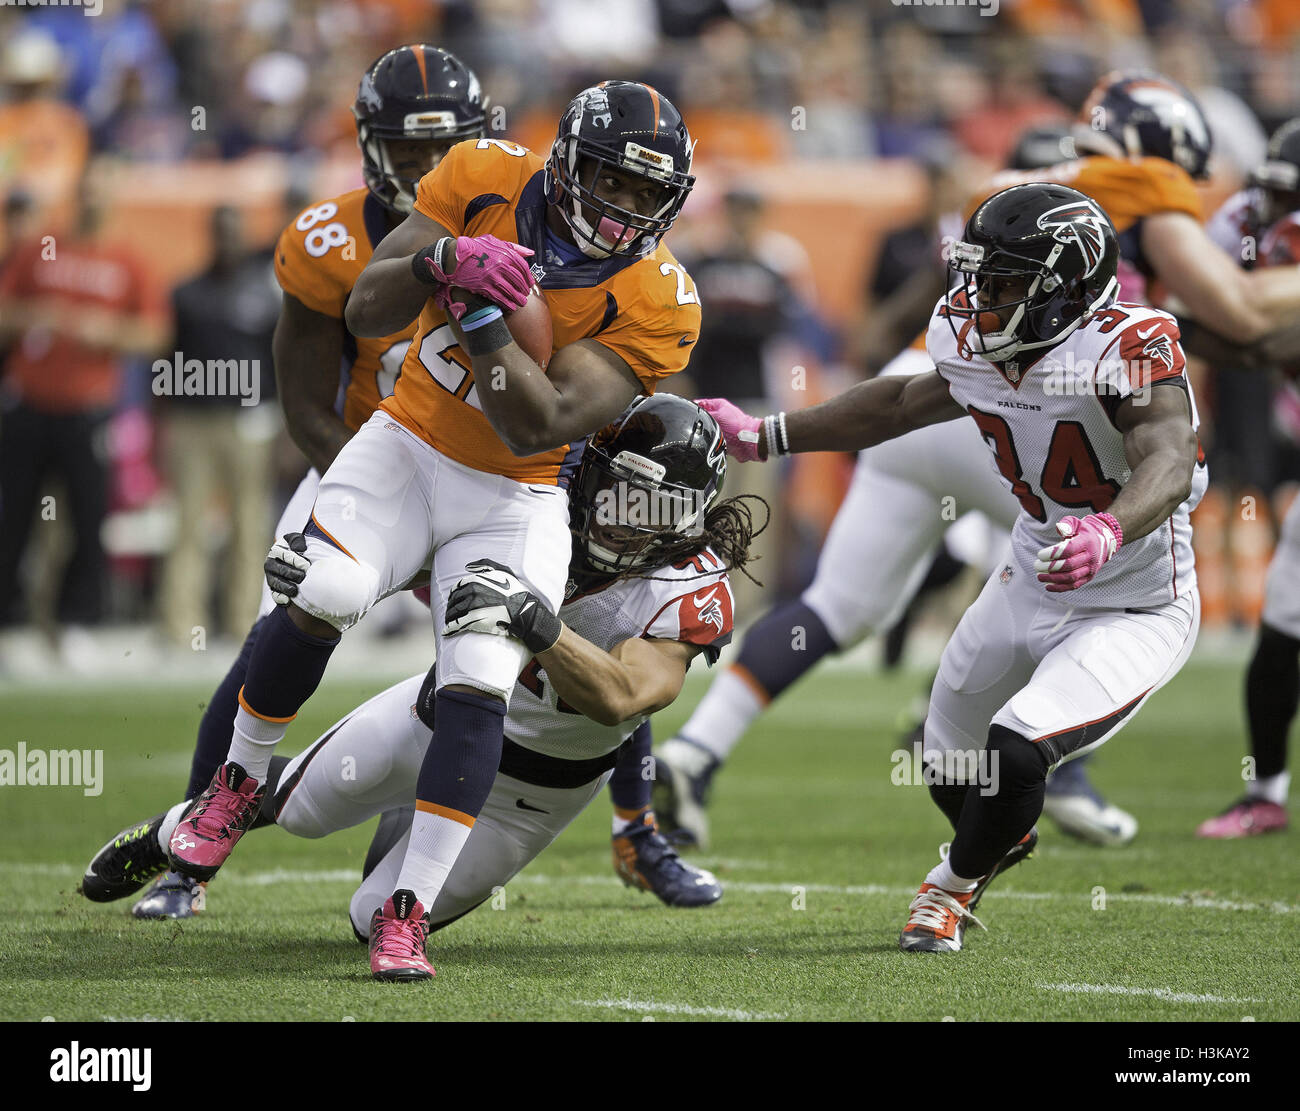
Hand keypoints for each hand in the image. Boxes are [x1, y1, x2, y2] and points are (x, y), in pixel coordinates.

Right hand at [265, 533, 309, 604]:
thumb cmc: (299, 549)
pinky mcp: (274, 589)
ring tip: (295, 590)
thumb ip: (297, 541)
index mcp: (276, 551)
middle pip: (281, 570)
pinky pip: (275, 595)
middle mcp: (270, 564)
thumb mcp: (298, 541)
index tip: (306, 565)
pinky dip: (280, 598)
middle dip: (292, 574)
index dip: (295, 560)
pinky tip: (287, 601)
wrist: (301, 564)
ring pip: (276, 584)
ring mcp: (271, 578)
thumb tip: (300, 549)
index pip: (284, 555)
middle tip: (303, 577)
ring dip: (286, 587)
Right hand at [412, 235, 533, 313]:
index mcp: (504, 253)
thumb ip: (514, 247)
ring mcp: (492, 277)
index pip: (522, 267)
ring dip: (517, 299)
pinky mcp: (483, 286)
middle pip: (518, 280)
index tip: (530, 283)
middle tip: (526, 294)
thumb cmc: (475, 247)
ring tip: (521, 303)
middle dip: (524, 289)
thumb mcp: (494, 241)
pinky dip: (506, 303)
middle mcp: (500, 265)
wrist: (455, 256)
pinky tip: (511, 307)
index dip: (528, 277)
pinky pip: (498, 297)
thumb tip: (530, 253)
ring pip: (510, 291)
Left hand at [443, 559, 561, 652]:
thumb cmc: (516, 592)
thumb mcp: (503, 571)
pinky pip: (456, 624)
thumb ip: (485, 565)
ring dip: (449, 617)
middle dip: (451, 607)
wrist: (524, 611)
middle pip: (453, 601)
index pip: (457, 588)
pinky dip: (449, 628)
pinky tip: (446, 632)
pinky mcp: (473, 621)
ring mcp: (471, 606)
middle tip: (451, 612)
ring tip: (449, 622)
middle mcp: (471, 591)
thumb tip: (467, 566)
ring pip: (453, 612)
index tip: (455, 600)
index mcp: (476, 580)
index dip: (455, 595)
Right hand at [695, 398, 764, 462]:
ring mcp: (718, 427)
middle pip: (700, 418)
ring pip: (703, 430)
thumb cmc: (737, 425)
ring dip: (701, 433)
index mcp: (717, 406)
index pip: (700, 404)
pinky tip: (703, 443)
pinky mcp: (719, 439)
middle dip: (696, 423)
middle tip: (691, 427)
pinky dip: (705, 442)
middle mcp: (717, 416)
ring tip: (699, 435)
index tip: (686, 413)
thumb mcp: (718, 415)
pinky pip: (708, 440)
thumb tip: (693, 415)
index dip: (692, 408)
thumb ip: (704, 414)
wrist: (749, 442)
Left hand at [1034, 513, 1121, 591]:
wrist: (1103, 543)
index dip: (1052, 553)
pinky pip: (1074, 585)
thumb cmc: (1083, 532)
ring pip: (1071, 577)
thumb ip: (1067, 524)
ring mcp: (1091, 569)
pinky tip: (1047, 586)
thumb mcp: (1077, 523)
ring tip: (1039, 576)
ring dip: (1053, 579)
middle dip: (1050, 567)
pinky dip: (1060, 588)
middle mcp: (1091, 557)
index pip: (1069, 550)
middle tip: (1036, 565)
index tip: (1039, 554)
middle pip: (1069, 565)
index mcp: (1087, 542)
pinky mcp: (1088, 578)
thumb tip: (1060, 529)